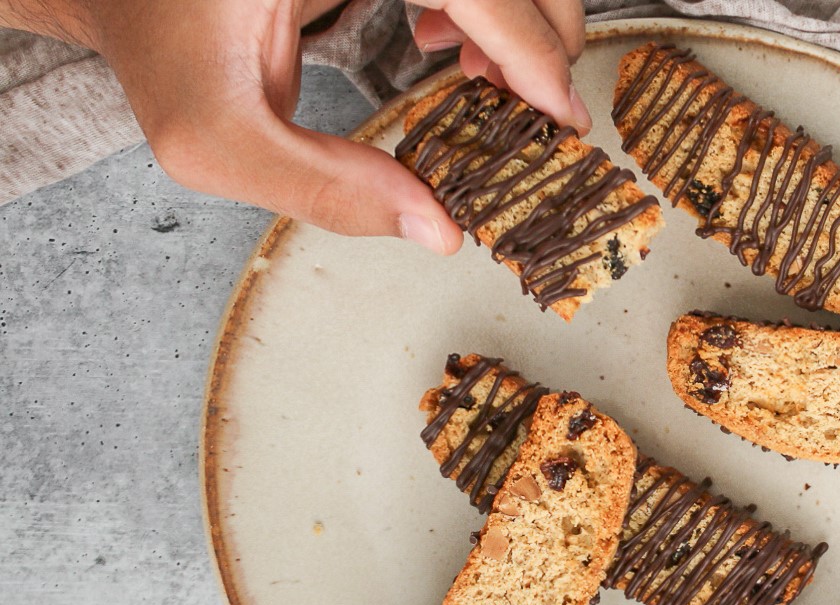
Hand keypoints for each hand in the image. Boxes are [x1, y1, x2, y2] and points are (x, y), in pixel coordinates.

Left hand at [0, 0, 587, 251]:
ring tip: (480, 80)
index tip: (558, 112)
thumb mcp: (212, 136)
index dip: (530, 45)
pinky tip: (443, 39)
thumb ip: (319, 188)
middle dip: (539, 35)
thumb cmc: (162, 46)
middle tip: (527, 107)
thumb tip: (440, 229)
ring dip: (517, 21)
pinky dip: (486, 6)